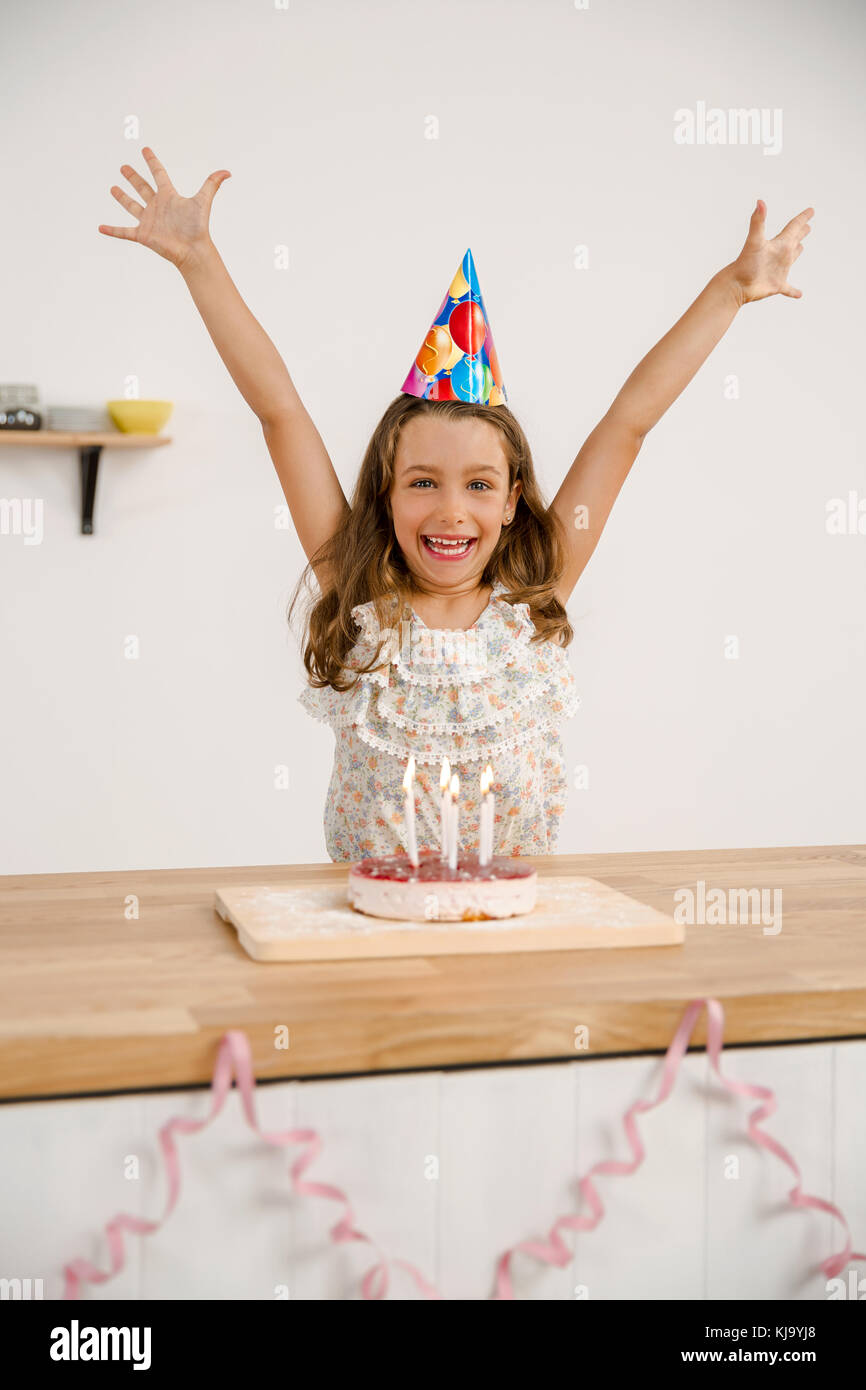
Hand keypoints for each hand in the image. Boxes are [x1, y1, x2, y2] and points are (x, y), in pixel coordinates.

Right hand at [97, 146, 230, 269]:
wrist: (193, 250)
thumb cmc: (198, 227)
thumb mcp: (202, 201)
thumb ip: (212, 184)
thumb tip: (227, 172)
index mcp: (169, 196)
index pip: (159, 174)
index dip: (152, 162)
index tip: (145, 150)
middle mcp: (157, 206)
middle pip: (142, 187)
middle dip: (133, 177)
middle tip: (124, 167)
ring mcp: (149, 220)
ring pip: (132, 206)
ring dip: (122, 197)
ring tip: (113, 188)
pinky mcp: (143, 234)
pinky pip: (124, 232)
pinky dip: (112, 231)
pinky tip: (101, 228)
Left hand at [727, 200, 813, 306]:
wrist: (736, 285)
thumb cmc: (744, 263)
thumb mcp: (754, 241)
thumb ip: (758, 222)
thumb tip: (760, 202)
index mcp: (778, 244)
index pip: (793, 227)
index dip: (802, 218)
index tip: (811, 210)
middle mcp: (779, 255)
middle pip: (793, 240)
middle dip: (801, 232)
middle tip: (808, 226)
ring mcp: (778, 270)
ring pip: (791, 259)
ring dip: (797, 252)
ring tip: (801, 247)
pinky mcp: (777, 285)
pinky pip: (789, 289)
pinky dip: (794, 291)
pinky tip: (799, 294)